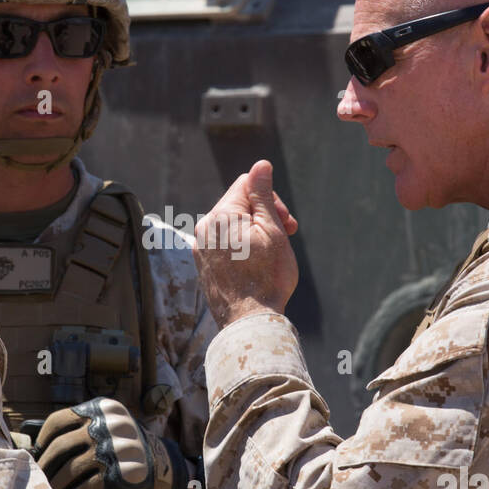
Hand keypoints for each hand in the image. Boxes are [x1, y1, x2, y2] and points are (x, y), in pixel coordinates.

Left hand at [34, 398, 204, 488]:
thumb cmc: (122, 449)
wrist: (162, 467)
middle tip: (37, 480)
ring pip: (70, 470)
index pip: (59, 420)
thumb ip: (77, 429)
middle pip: (61, 447)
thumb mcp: (106, 428)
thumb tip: (33, 446)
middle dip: (45, 467)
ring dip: (55, 486)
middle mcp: (108, 425)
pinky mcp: (121, 473)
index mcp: (102, 408)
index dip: (43, 440)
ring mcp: (115, 448)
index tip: (36, 455)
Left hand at [193, 159, 298, 326]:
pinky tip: (257, 265)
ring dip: (255, 232)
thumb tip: (261, 165)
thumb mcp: (271, 230)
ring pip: (233, 225)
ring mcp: (201, 248)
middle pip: (239, 204)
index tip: (287, 222)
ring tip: (272, 254)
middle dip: (265, 215)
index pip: (247, 185)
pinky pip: (225, 244)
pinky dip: (243, 248)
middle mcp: (204, 228)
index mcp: (220, 215)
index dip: (272, 199)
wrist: (249, 323)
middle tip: (287, 235)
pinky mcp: (204, 265)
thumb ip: (263, 195)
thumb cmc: (267, 277)